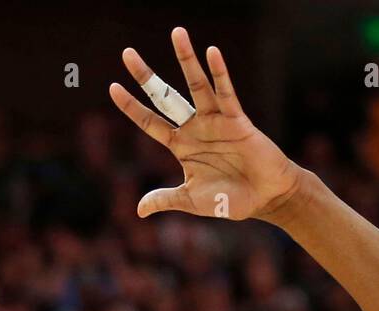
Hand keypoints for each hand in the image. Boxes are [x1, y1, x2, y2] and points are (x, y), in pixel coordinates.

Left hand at [109, 27, 303, 221]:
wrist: (265, 199)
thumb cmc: (230, 200)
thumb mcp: (192, 200)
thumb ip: (166, 199)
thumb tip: (138, 210)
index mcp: (181, 146)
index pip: (150, 122)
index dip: (132, 107)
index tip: (112, 87)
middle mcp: (195, 128)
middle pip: (165, 97)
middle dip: (146, 77)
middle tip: (127, 53)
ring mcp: (215, 121)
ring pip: (196, 85)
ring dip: (186, 60)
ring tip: (177, 33)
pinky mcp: (237, 120)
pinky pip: (226, 94)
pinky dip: (220, 74)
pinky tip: (211, 52)